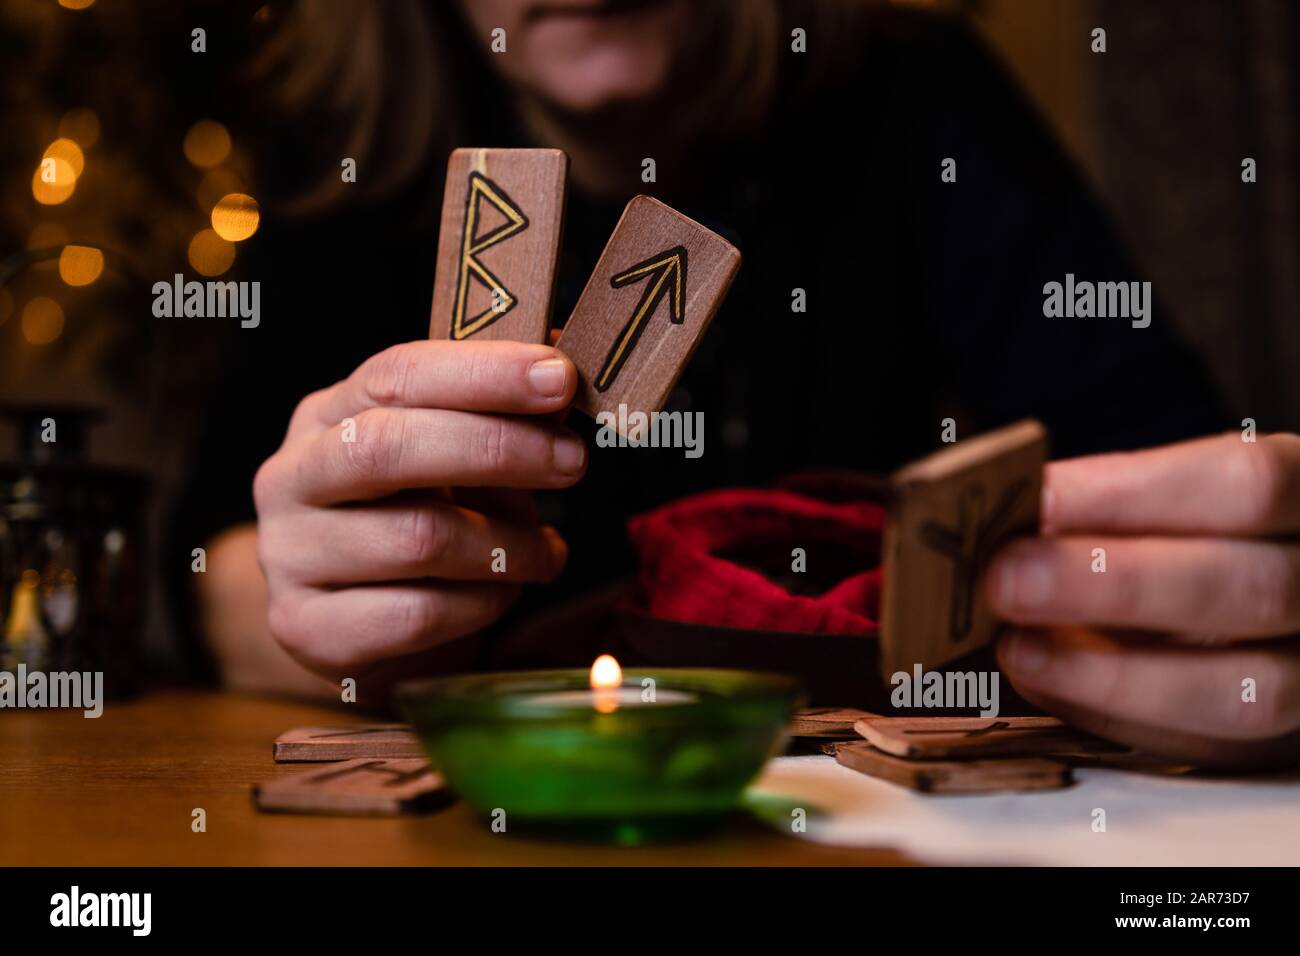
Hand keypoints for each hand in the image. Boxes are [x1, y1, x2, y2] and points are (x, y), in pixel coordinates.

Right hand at [252, 340, 585, 680]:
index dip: (483, 373)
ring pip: (415, 539)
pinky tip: (505, 593)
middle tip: (573, 461)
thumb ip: (494, 419)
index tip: (559, 379)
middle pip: (388, 447)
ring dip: (506, 544)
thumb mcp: (448, 460)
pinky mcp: (310, 630)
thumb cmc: (415, 523)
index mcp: (326, 416)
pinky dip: (482, 603)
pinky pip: (417, 614)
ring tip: (546, 552)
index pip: (396, 375)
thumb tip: (561, 380)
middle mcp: (292, 478)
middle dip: (496, 448)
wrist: (350, 628)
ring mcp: (290, 557)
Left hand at [986, 432, 1299, 768]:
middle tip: (1004, 581)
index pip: (1246, 483)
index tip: (1031, 500)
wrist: (1240, 596)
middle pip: (1245, 588)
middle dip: (1112, 585)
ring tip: (1016, 649)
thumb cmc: (1179, 533)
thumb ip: (1098, 508)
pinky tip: (1045, 686)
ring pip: (1244, 691)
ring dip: (1111, 674)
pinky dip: (1117, 719)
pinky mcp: (1279, 746)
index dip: (1132, 493)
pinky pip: (1209, 749)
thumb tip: (996, 526)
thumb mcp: (1163, 499)